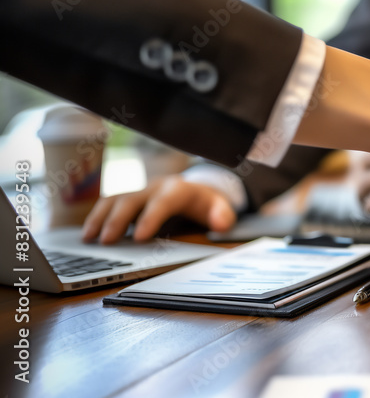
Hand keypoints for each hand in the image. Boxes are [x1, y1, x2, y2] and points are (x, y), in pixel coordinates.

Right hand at [82, 175, 235, 243]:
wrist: (193, 188)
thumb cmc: (204, 203)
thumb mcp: (219, 207)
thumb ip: (222, 215)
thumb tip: (221, 224)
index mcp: (177, 189)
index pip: (162, 202)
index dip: (150, 218)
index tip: (137, 238)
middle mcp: (154, 187)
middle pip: (132, 199)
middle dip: (118, 219)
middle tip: (107, 242)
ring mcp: (138, 190)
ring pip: (114, 198)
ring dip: (100, 217)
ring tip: (89, 239)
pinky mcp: (127, 196)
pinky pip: (107, 203)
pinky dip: (96, 217)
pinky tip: (87, 235)